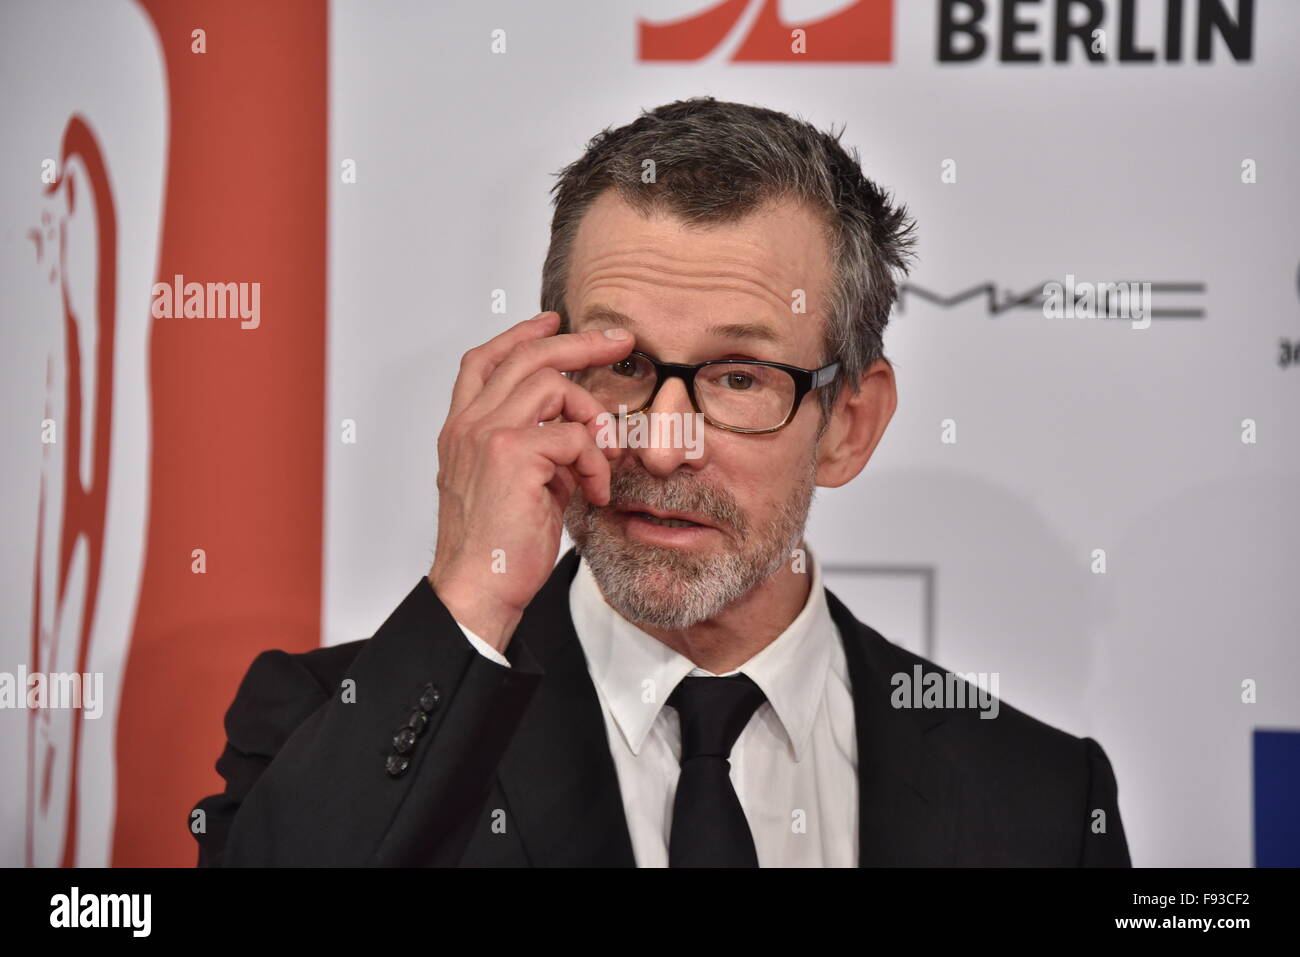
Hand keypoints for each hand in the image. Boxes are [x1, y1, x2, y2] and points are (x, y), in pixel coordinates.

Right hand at [428, 312, 632, 651]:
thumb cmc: (496, 549)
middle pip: (527, 356)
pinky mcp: (513, 454)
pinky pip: (575, 435)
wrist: (477, 589)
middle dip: (579, 342)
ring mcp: (487, 434)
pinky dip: (595, 461)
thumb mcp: (515, 487)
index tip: (555, 321)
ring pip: (555, 386)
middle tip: (619, 341)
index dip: (521, 334)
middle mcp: (468, 424)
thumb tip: (578, 433)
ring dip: (593, 417)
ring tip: (602, 456)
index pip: (485, 360)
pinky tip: (593, 491)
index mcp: (461, 429)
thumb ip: (537, 451)